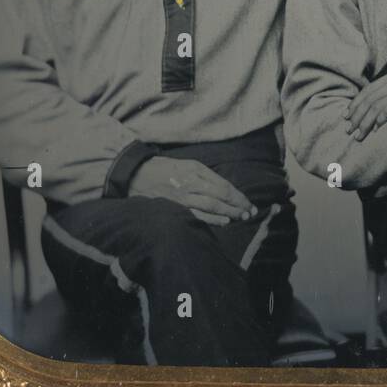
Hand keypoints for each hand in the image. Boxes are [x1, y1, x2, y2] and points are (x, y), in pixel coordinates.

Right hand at [128, 156, 255, 226]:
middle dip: (238, 205)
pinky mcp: (174, 207)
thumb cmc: (165, 168)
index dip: (238, 195)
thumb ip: (206, 176)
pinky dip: (211, 219)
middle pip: (220, 195)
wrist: (137, 174)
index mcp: (195, 170)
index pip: (223, 185)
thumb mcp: (187, 165)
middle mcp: (191, 182)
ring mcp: (182, 196)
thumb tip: (225, 190)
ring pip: (211, 206)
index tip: (248, 202)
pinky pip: (196, 215)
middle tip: (250, 212)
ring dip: (229, 212)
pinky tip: (224, 222)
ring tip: (241, 217)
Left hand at [346, 68, 386, 140]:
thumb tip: (369, 108)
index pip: (369, 89)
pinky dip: (379, 121)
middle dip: (357, 116)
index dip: (356, 104)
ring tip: (359, 135)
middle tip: (349, 129)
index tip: (347, 116)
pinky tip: (375, 130)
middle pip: (370, 98)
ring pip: (376, 106)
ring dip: (365, 123)